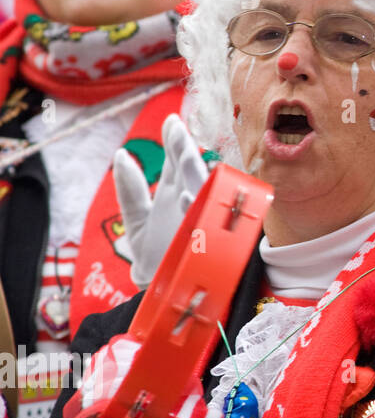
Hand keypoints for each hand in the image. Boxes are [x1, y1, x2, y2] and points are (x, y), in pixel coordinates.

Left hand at [113, 114, 209, 286]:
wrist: (169, 297)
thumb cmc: (159, 259)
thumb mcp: (137, 224)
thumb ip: (130, 191)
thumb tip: (121, 156)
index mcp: (177, 196)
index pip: (178, 162)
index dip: (174, 141)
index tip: (171, 120)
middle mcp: (193, 205)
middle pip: (190, 172)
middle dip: (184, 150)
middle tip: (177, 129)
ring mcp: (203, 222)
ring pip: (202, 193)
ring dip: (194, 175)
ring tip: (184, 154)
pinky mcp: (211, 242)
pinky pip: (208, 223)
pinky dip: (198, 211)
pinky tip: (188, 198)